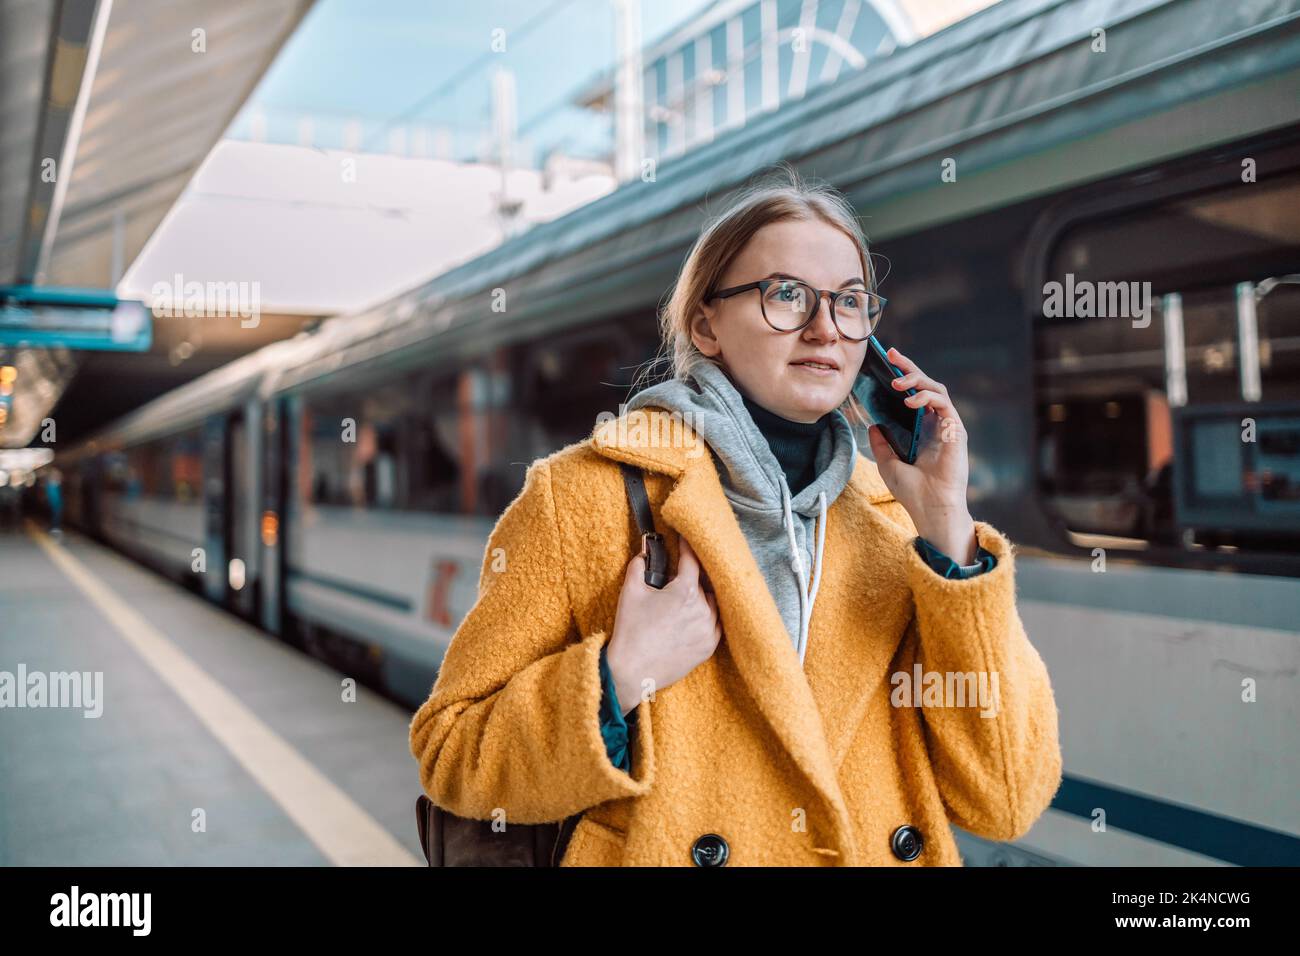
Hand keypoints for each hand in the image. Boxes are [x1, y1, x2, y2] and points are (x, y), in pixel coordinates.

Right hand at [605, 536, 721, 716]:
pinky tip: (695, 615)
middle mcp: (704, 610)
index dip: (687, 548)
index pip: (692, 561)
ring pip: (713, 604)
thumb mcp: (630, 591)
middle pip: (705, 583)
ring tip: (686, 597)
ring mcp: (709, 630)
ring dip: (702, 597)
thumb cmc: (630, 630)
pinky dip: (708, 616)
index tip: (684, 540)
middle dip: (692, 576)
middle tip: (679, 575)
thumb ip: (639, 564)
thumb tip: (645, 550)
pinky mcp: (709, 647)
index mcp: (686, 592)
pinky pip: (716, 624)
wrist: (632, 671)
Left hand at [865, 347, 976, 563]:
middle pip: (926, 386)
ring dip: (916, 380)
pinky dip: (926, 397)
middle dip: (909, 368)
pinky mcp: (956, 430)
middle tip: (892, 356)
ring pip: (936, 389)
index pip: (913, 395)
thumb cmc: (913, 491)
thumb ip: (881, 442)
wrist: (931, 509)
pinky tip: (909, 400)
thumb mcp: (887, 462)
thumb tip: (873, 424)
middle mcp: (937, 424)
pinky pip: (943, 403)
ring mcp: (948, 426)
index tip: (887, 362)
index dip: (903, 377)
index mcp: (922, 430)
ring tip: (896, 382)